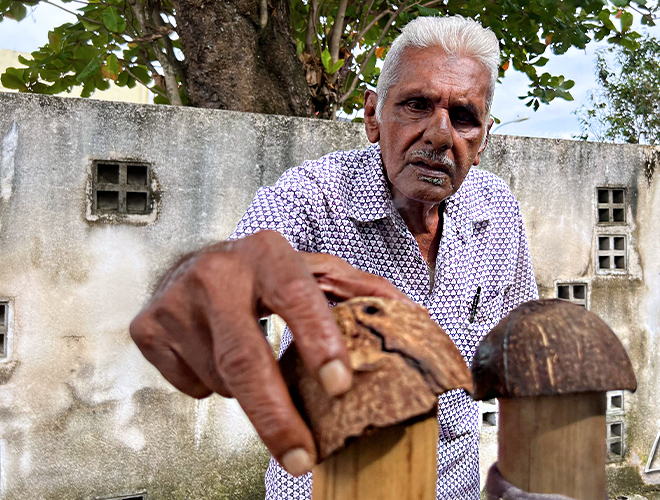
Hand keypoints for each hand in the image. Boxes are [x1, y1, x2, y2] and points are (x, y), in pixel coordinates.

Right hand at [129, 230, 412, 475]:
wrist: (193, 259)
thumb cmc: (263, 272)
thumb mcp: (311, 270)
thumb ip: (358, 289)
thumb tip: (407, 314)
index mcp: (268, 254)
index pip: (297, 298)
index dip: (319, 341)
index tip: (339, 384)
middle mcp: (217, 272)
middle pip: (245, 357)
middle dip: (276, 415)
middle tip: (301, 456)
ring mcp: (177, 300)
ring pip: (221, 379)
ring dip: (246, 392)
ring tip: (253, 358)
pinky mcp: (149, 328)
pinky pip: (192, 386)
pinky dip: (213, 387)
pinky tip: (216, 354)